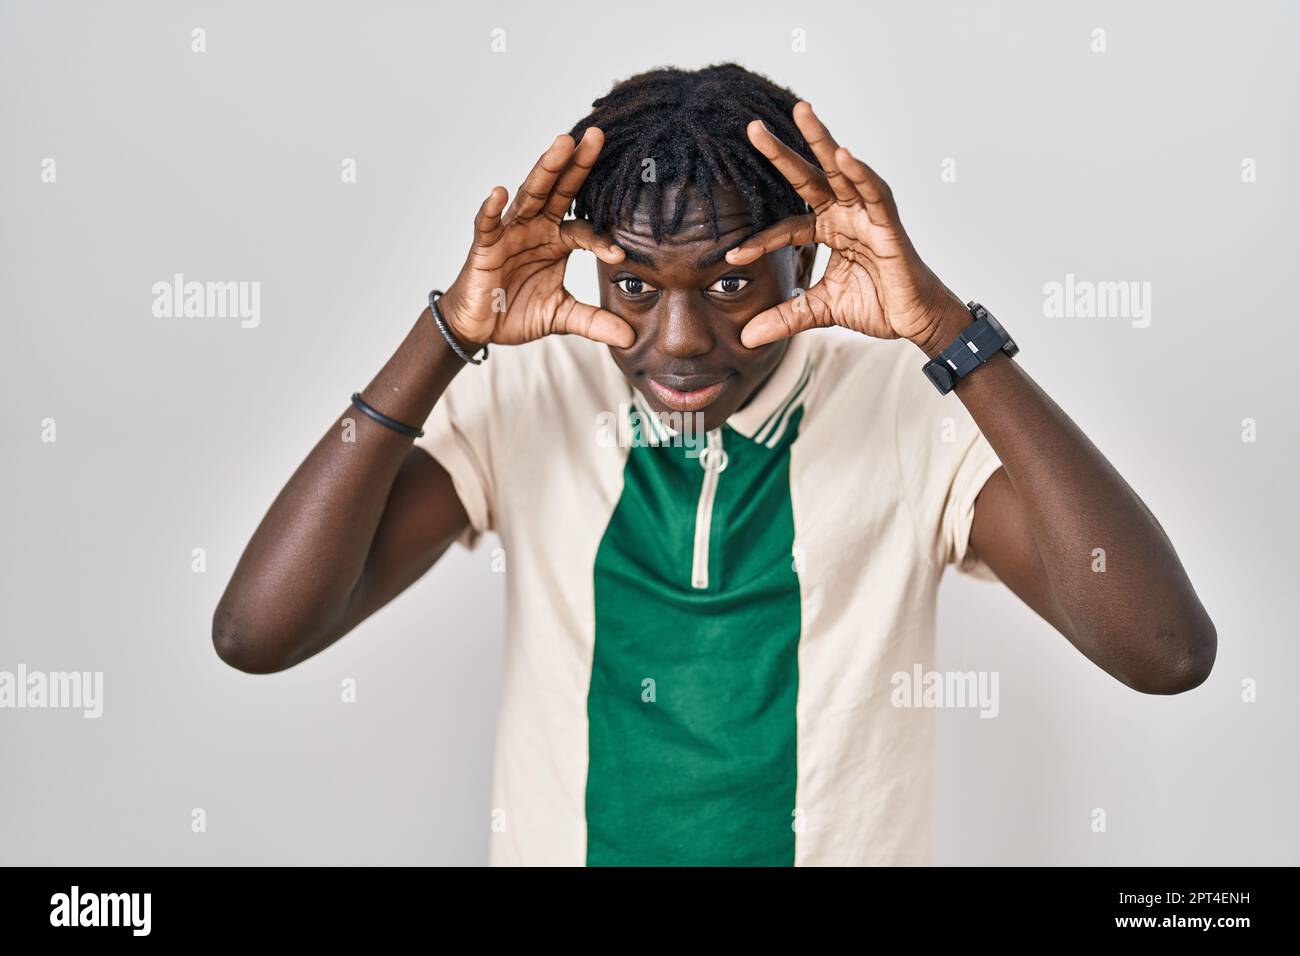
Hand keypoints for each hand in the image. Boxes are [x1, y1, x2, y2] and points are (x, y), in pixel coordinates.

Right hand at [438, 128, 633, 348]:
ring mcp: (509, 232)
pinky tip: (500, 191)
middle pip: (560, 190)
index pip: (584, 230)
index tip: (619, 256)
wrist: (480, 326)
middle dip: (578, 164)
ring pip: (529, 194)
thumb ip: (594, 322)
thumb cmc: (517, 310)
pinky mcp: (484, 245)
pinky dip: (492, 208)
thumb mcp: (561, 317)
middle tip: (598, 136)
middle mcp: (535, 227)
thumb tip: (630, 338)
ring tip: (561, 144)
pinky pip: (488, 223)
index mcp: (557, 240)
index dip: (601, 240)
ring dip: (545, 169)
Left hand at [726, 101, 966, 354]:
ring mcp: (868, 215)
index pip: (788, 227)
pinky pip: (874, 193)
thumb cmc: (877, 304)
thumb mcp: (820, 311)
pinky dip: (860, 173)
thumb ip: (784, 318)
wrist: (914, 320)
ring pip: (842, 170)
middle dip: (782, 152)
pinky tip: (844, 154)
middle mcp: (846, 214)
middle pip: (809, 177)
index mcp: (829, 230)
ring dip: (822, 141)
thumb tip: (746, 338)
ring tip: (802, 111)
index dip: (760, 241)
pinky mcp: (890, 224)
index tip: (733, 257)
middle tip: (753, 127)